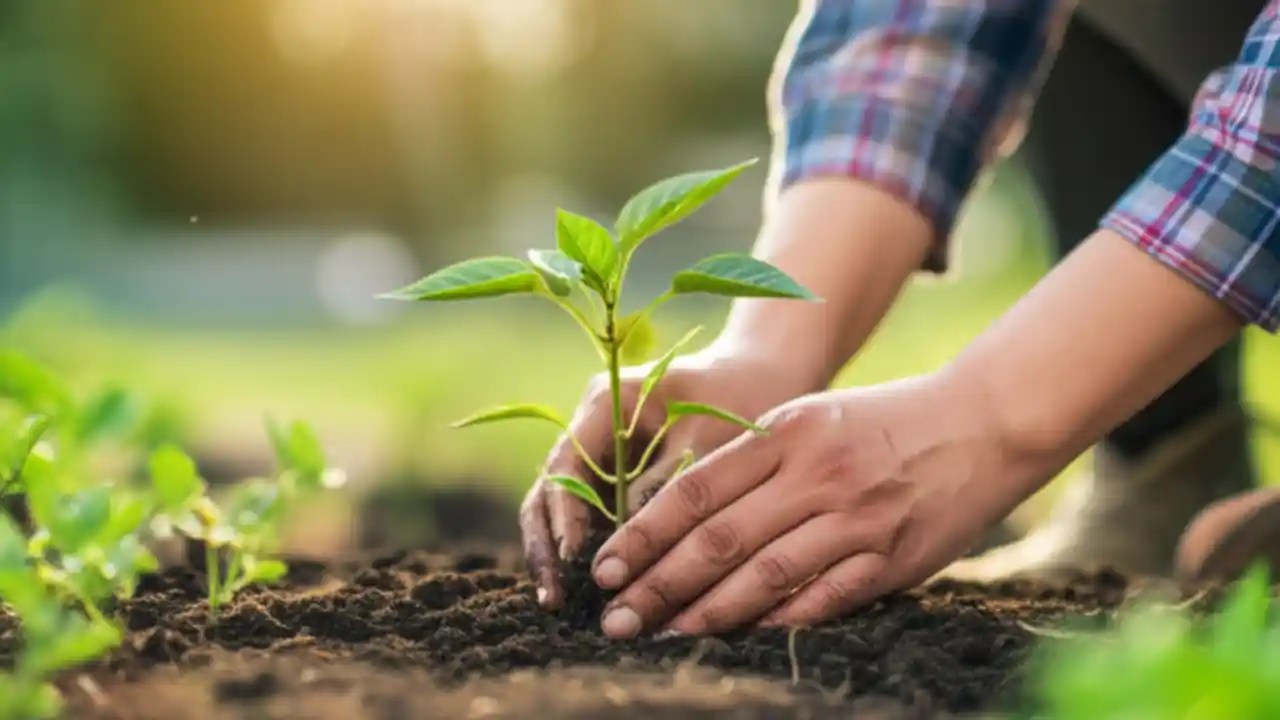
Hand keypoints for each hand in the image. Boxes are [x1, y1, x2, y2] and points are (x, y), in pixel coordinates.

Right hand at [522, 346, 823, 608]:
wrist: (763, 382)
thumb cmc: (739, 401)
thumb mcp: (705, 440)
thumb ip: (664, 486)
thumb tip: (627, 545)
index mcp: (605, 404)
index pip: (567, 464)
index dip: (566, 515)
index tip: (576, 560)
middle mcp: (591, 429)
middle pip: (550, 490)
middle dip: (548, 544)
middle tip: (553, 597)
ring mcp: (599, 456)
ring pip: (561, 510)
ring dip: (559, 555)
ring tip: (559, 604)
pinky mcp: (614, 481)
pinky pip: (591, 520)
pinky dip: (591, 552)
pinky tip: (593, 593)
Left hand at [588, 372, 1035, 637]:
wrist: (981, 422)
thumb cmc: (881, 422)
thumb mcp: (810, 418)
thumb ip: (752, 462)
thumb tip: (680, 519)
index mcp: (785, 433)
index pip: (695, 491)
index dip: (643, 534)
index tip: (604, 568)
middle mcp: (814, 474)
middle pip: (718, 540)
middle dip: (658, 584)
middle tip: (616, 619)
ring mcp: (854, 518)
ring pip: (764, 576)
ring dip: (707, 613)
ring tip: (664, 636)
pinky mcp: (890, 557)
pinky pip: (824, 598)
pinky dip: (779, 622)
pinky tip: (742, 637)